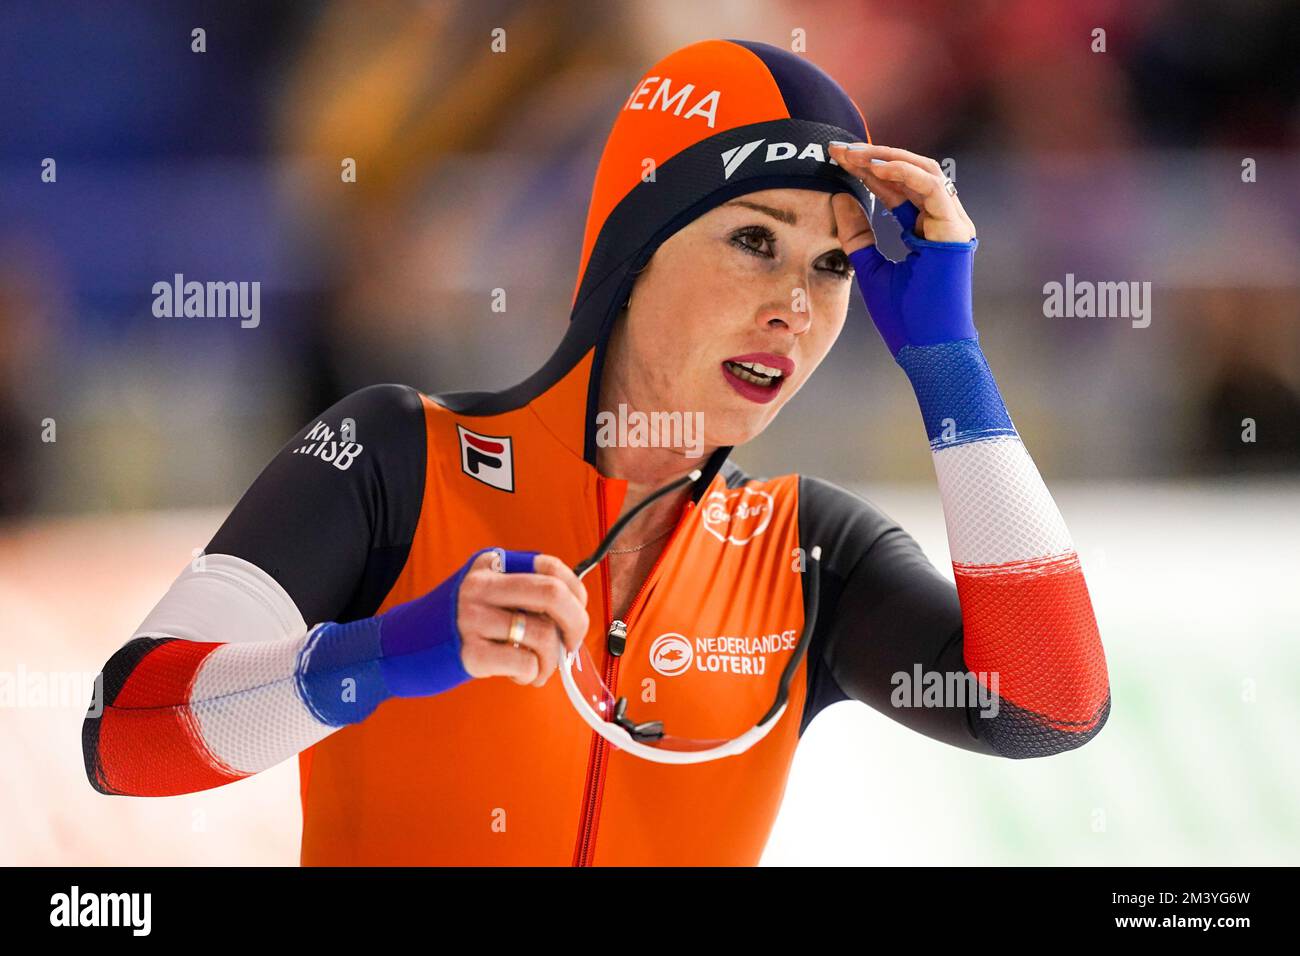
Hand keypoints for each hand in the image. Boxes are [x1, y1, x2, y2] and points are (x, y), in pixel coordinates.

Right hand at [456, 550, 588, 686]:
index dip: (575, 592)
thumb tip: (574, 617)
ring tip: (538, 668)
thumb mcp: (485, 591)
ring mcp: (473, 618)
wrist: (402, 646)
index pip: (549, 567)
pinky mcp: (470, 653)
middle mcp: (481, 586)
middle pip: (552, 595)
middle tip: (571, 644)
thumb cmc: (457, 623)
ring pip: (542, 635)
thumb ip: (523, 594)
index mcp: (491, 564)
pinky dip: (533, 673)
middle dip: (576, 623)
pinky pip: (524, 662)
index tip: (576, 613)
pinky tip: (520, 675)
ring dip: (552, 660)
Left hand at [825, 142, 979, 358]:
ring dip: (885, 159)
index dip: (865, 170)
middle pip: (908, 173)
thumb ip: (857, 235)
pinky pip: (932, 188)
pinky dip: (904, 174)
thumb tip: (838, 198)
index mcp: (923, 229)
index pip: (894, 187)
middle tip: (836, 148)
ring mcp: (952, 224)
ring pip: (923, 171)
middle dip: (871, 157)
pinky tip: (875, 167)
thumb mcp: (870, 268)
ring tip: (852, 154)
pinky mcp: (955, 231)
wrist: (929, 349)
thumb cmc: (906, 318)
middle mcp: (941, 221)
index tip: (832, 158)